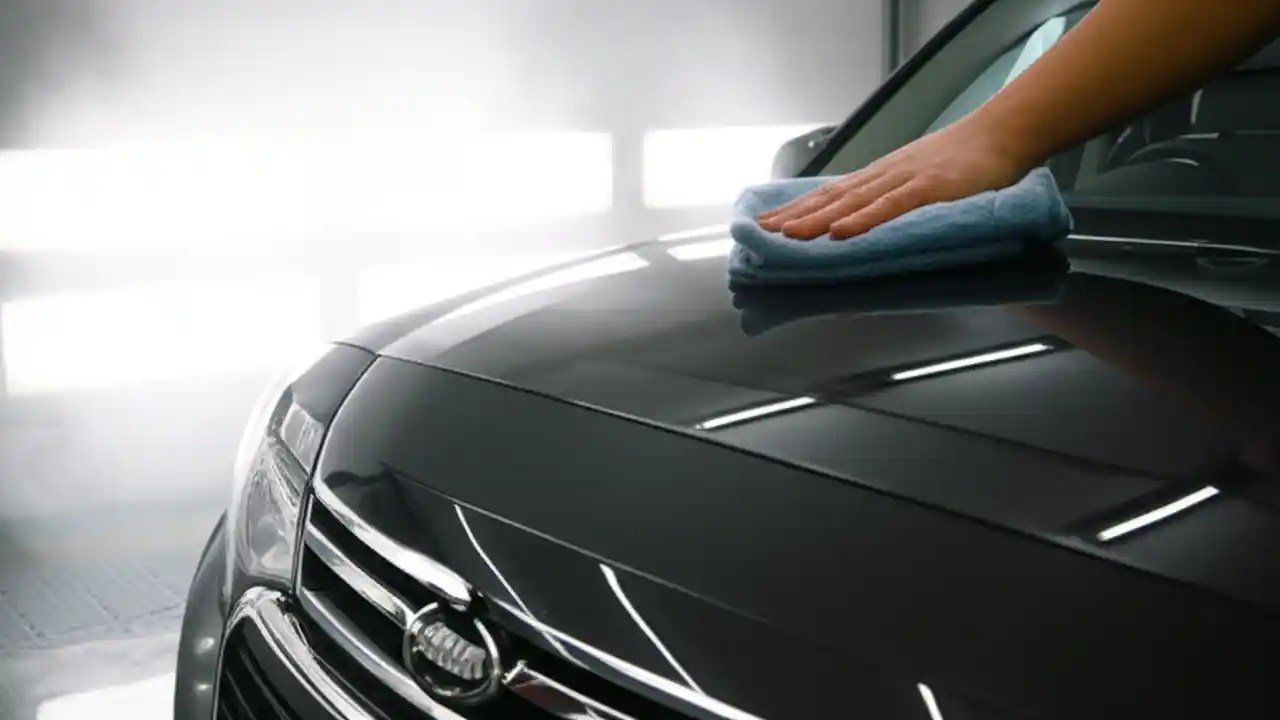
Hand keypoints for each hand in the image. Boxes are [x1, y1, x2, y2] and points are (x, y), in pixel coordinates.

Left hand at [757, 116, 1034, 239]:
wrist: (999, 135)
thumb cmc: (959, 163)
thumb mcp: (916, 182)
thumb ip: (890, 203)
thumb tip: (863, 228)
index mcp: (878, 177)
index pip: (827, 194)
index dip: (795, 209)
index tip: (764, 224)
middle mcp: (882, 176)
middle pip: (830, 198)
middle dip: (793, 216)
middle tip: (760, 233)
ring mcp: (904, 180)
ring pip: (853, 202)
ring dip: (817, 219)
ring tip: (787, 235)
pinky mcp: (929, 187)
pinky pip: (892, 206)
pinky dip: (865, 219)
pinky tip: (841, 232)